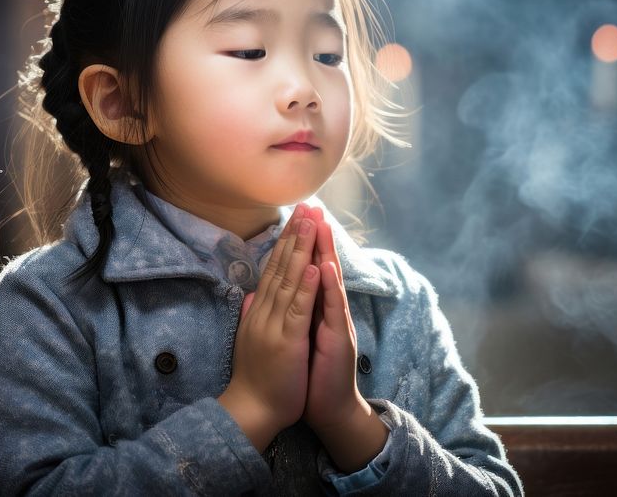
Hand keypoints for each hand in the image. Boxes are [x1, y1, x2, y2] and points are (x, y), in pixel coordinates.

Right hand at [223, 203, 320, 438]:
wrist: (252, 411)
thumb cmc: (256, 379)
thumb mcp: (252, 339)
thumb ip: (253, 314)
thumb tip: (250, 294)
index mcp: (260, 310)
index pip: (274, 268)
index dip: (286, 241)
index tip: (296, 216)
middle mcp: (265, 310)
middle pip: (281, 265)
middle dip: (295, 234)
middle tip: (306, 205)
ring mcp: (275, 323)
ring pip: (290, 280)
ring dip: (301, 249)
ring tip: (310, 222)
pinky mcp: (287, 340)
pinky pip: (298, 309)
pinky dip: (306, 286)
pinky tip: (313, 265)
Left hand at [301, 206, 366, 433]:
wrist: (329, 408)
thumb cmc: (313, 374)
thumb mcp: (300, 337)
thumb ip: (294, 312)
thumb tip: (278, 293)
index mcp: (317, 309)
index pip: (310, 270)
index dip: (305, 244)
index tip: (298, 217)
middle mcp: (330, 311)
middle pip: (323, 267)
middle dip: (318, 237)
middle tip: (313, 207)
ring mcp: (336, 322)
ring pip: (331, 281)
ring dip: (326, 251)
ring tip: (320, 224)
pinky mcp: (338, 339)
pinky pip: (333, 309)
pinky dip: (328, 287)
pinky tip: (323, 267)